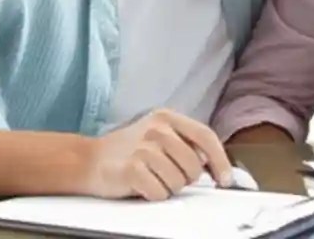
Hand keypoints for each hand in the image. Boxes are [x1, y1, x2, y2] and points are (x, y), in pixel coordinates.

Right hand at [81, 109, 232, 200]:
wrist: (88, 160)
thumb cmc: (128, 150)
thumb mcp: (159, 135)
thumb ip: (185, 142)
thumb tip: (213, 164)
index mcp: (167, 117)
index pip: (205, 136)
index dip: (220, 160)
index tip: (225, 179)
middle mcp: (157, 129)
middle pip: (194, 166)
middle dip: (186, 179)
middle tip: (168, 176)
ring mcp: (143, 148)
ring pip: (178, 182)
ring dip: (168, 187)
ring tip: (151, 178)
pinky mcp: (132, 169)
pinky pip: (159, 193)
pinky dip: (153, 195)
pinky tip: (141, 185)